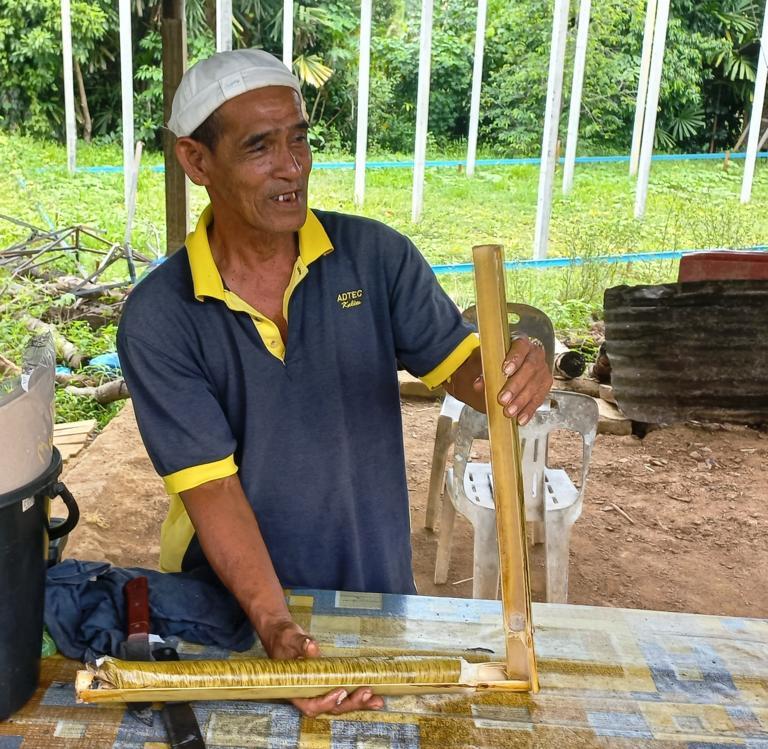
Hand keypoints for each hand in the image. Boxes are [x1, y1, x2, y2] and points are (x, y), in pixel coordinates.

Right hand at [260, 618, 384, 716]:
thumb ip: (301, 643)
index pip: (310, 704)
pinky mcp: (328, 682)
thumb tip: (312, 647)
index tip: (340, 691)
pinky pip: (344, 691)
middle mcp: (308, 693)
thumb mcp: (289, 638)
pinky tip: (373, 694)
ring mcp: (320, 689)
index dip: (326, 702)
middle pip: (330, 707)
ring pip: (340, 703)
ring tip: (376, 699)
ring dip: (359, 702)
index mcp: (296, 689)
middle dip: (350, 702)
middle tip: (366, 692)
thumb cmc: (283, 639)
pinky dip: (358, 694)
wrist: (283, 635)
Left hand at [473, 334, 552, 424]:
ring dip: (521, 401)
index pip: (521, 346)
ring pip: (535, 385)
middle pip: (530, 368)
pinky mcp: (544, 386)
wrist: (499, 371)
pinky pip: (539, 399)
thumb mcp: (483, 362)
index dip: (515, 358)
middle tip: (503, 399)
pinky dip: (529, 410)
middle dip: (516, 385)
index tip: (505, 371)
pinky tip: (520, 419)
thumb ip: (480, 370)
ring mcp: (542, 371)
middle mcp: (535, 355)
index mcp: (520, 343)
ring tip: (509, 412)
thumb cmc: (491, 363)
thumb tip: (479, 384)